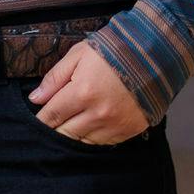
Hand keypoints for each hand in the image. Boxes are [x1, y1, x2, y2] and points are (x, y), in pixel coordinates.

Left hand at [29, 42, 149, 144]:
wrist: (156, 55)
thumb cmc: (114, 50)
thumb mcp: (80, 54)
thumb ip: (55, 77)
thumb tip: (36, 98)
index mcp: (82, 92)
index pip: (52, 115)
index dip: (41, 120)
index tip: (37, 121)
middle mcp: (97, 114)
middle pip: (64, 133)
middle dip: (54, 130)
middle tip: (51, 125)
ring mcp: (114, 125)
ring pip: (82, 142)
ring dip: (73, 136)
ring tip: (70, 126)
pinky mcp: (129, 131)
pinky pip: (103, 143)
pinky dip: (93, 138)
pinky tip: (90, 127)